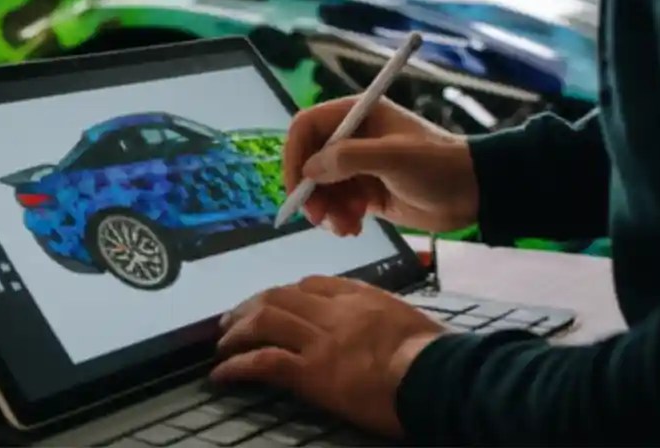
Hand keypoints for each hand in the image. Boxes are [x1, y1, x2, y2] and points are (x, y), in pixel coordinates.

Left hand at [212, 275, 443, 437]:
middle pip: (279, 297)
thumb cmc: (436, 356)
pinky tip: (222, 374)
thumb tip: (378, 330)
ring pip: (264, 321)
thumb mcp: (410, 321)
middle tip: (230, 321)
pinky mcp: (312, 372)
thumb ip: (384, 318)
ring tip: (220, 345)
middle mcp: (334, 312)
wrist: (438, 376)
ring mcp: (321, 340)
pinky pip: (263, 361)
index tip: (274, 304)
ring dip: (235, 331)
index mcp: (360, 297)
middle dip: (249, 306)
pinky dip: (237, 365)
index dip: (286, 293)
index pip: (313, 284)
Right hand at [284, 96, 478, 235]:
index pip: (306, 128)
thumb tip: (310, 170)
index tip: (298, 188)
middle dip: (310, 191)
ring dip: (326, 210)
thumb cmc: (438, 166)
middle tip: (318, 218)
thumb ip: (349, 159)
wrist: (474, 194)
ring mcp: (358, 166)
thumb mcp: (393, 157)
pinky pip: (338, 204)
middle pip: (309, 161)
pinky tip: (354, 228)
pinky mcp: (366, 192)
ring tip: (345, 227)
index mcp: (356, 115)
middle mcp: (352, 137)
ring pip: (321, 187)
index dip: (296, 156)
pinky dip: (339, 218)